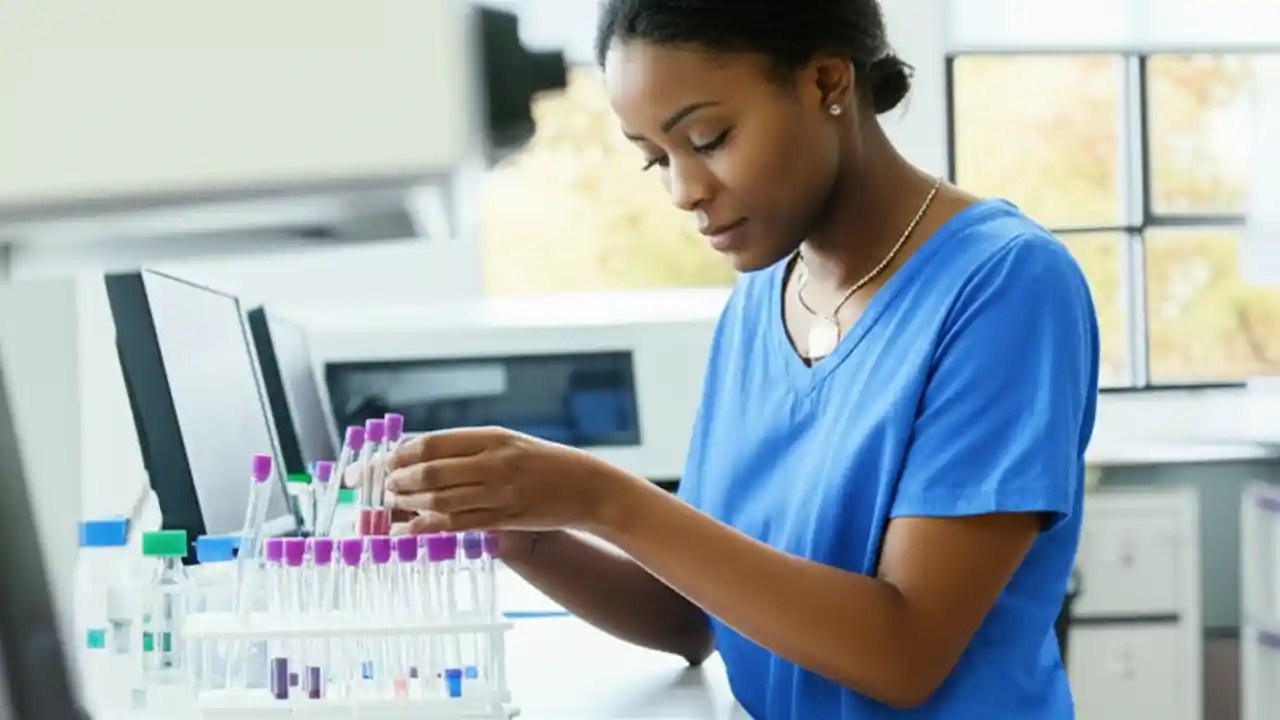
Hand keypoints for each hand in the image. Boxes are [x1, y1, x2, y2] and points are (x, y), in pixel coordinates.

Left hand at [384, 426, 633, 534]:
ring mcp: (499, 493)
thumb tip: (421, 457)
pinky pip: (456, 524)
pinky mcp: (504, 519)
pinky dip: (427, 528)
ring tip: (395, 505)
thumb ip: (470, 449)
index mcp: (491, 438)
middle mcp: (493, 463)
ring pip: (439, 500)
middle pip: (429, 472)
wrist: (588, 488)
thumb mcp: (509, 443)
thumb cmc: (545, 464)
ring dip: (408, 505)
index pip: (432, 444)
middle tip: (385, 486)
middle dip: (397, 481)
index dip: (399, 455)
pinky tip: (409, 531)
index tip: (380, 462)